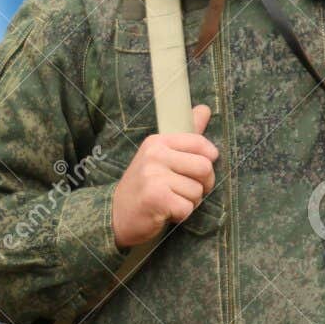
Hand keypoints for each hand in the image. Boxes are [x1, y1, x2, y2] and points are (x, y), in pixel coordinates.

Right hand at [110, 104, 217, 248]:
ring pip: (197, 191)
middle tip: (185, 190)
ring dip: (189, 202)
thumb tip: (205, 108)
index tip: (197, 170)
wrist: (116, 214)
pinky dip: (181, 215)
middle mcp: (155, 155)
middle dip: (203, 185)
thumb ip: (186, 135)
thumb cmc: (145, 185)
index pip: (199, 143)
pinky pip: (187, 207)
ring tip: (171, 200)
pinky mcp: (156, 198)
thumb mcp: (160, 155)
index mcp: (157, 141)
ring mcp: (153, 176)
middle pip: (204, 167)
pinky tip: (166, 211)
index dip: (208, 160)